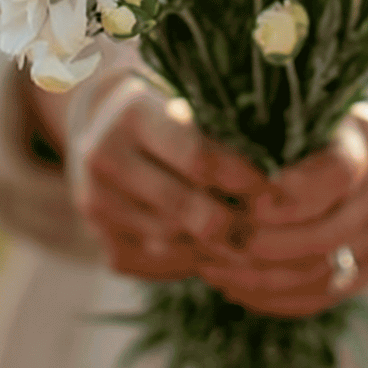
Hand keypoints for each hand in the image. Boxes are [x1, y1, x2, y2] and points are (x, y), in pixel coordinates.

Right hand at [49, 73, 269, 281]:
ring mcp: (97, 205)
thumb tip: (270, 181)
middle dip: (231, 222)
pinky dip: (189, 262)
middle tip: (266, 225)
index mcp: (133, 115)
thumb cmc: (161, 110)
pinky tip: (213, 249)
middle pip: (182, 208)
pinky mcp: (101, 241)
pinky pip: (155, 265)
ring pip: (170, 242)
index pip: (196, 158)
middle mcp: (105, 160)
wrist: (95, 124)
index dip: (241, 178)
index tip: (273, 188)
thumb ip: (215, 134)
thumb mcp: (183, 102)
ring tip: (246, 238)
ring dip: (214, 246)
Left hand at [195, 103, 367, 316]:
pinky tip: (236, 287)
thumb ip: (263, 129)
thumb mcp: (288, 111)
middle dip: (271, 242)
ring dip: (266, 276)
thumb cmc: (302, 122)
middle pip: (333, 230)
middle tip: (223, 242)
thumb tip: (211, 153)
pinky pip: (325, 295)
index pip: (339, 173)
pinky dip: (277, 297)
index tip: (251, 202)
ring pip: (326, 269)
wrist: (349, 145)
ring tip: (215, 268)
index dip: (294, 195)